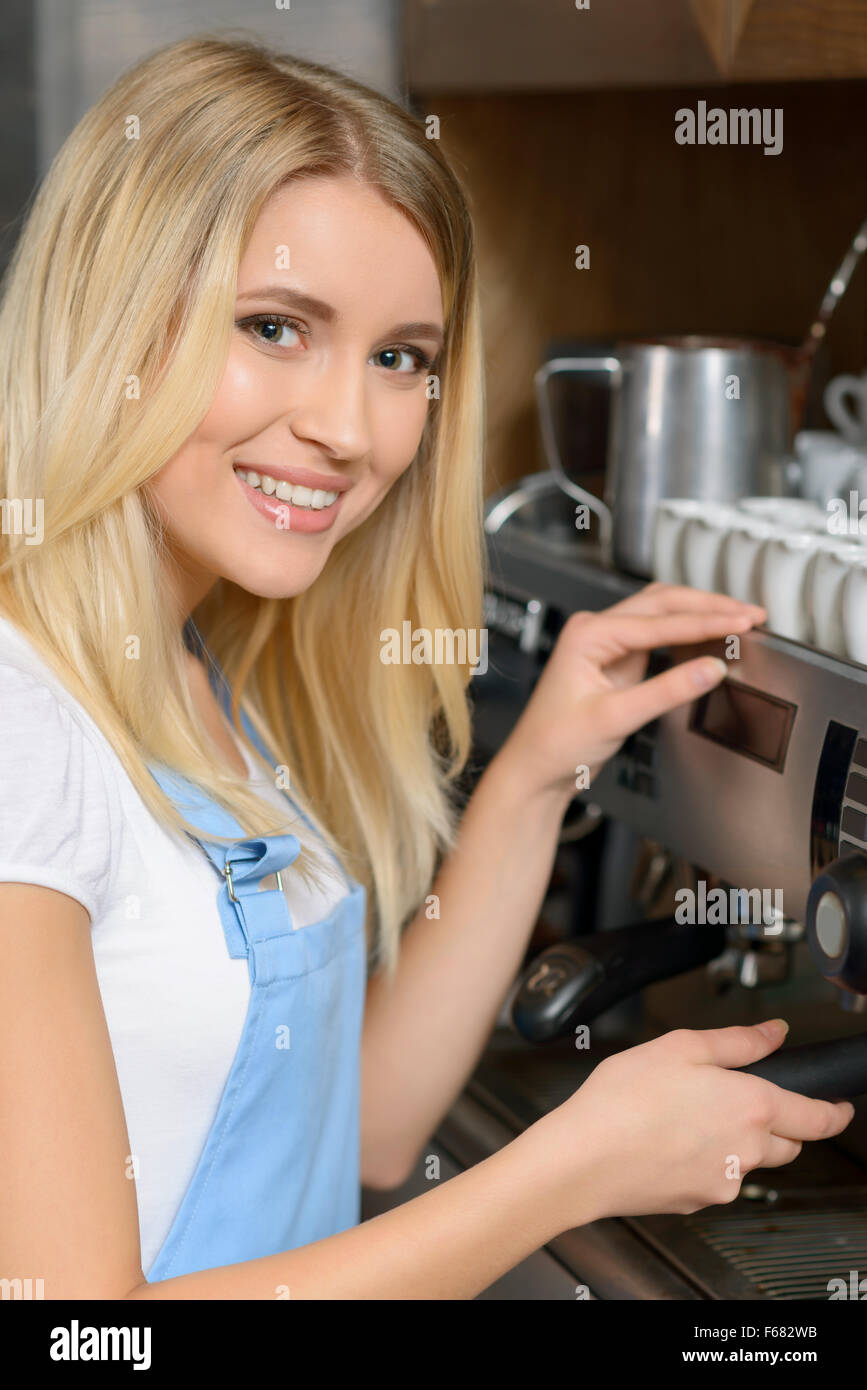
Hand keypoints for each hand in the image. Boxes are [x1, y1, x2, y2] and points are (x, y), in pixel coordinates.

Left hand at [498, 582, 765, 800]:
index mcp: (589, 634)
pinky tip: (711, 636)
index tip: (740, 622)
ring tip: (739, 618)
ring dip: (700, 614)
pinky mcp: (617, 660)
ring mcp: (607, 643)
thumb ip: (667, 691)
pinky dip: (688, 633)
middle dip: (709, 606)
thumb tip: (711, 669)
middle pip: (663, 603)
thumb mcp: (615, 718)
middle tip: (750, 614)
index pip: (660, 622)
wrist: (535, 768)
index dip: (705, 622)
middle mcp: (596, 630)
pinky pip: (659, 636)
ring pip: (662, 613)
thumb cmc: (556, 743)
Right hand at [535, 1021, 854, 1225]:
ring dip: (740, 1141)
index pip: (817, 1117)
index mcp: (751, 1106)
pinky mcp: (699, 1201)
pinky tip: (670, 1139)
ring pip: (752, 1161)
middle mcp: (747, 1150)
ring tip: (689, 1115)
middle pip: (789, 1143)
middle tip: (741, 1098)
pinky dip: (707, 1160)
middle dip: (780, 1122)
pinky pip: (719, 1178)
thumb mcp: (680, 1046)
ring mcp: (724, 1182)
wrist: (582, 1160)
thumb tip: (774, 1034)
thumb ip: (737, 1040)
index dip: (835, 1110)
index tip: (840, 1106)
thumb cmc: (622, 1101)